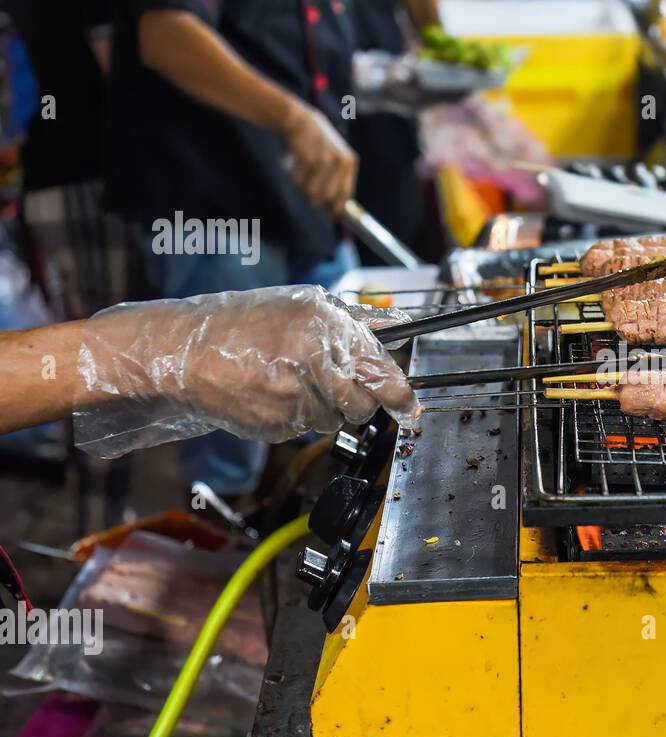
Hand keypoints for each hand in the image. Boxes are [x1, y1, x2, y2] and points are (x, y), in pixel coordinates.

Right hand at [75, 286, 420, 457]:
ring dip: (324, 408)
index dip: (400, 393)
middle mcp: (311, 359)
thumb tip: (400, 329)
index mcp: (322, 325)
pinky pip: (304, 429)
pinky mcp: (274, 423)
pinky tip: (273, 395)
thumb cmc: (241, 326)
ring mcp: (291, 396)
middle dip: (358, 401)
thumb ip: (353, 323)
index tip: (411, 406)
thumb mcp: (300, 307)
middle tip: (333, 385)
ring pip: (335, 419)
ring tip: (291, 382)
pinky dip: (296, 417)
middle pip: (363, 403)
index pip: (379, 368)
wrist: (182, 353)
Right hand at [279, 99, 357, 216]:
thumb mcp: (333, 157)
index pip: (346, 194)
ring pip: (312, 192)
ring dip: (302, 188)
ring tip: (300, 175)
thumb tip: (334, 213)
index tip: (331, 216)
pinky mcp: (308, 157)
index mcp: (349, 161)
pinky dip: (293, 177)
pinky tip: (293, 165)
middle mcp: (340, 160)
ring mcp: (325, 159)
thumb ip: (336, 181)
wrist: (298, 118)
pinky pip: (299, 181)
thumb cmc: (315, 144)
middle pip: (328, 197)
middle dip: (316, 200)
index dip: (337, 208)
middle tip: (307, 193)